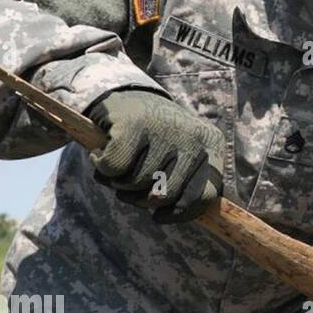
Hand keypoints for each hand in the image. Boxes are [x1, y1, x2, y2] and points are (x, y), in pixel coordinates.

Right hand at [86, 89, 224, 223]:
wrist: (126, 96)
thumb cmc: (157, 138)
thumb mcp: (182, 157)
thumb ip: (186, 186)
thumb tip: (174, 214)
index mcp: (211, 145)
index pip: (206, 195)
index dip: (180, 213)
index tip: (159, 216)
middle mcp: (192, 136)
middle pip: (164, 195)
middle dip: (140, 198)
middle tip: (131, 184)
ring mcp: (164, 128)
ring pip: (136, 183)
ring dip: (119, 183)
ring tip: (121, 164)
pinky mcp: (133, 124)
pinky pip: (113, 169)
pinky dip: (101, 167)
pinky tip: (101, 153)